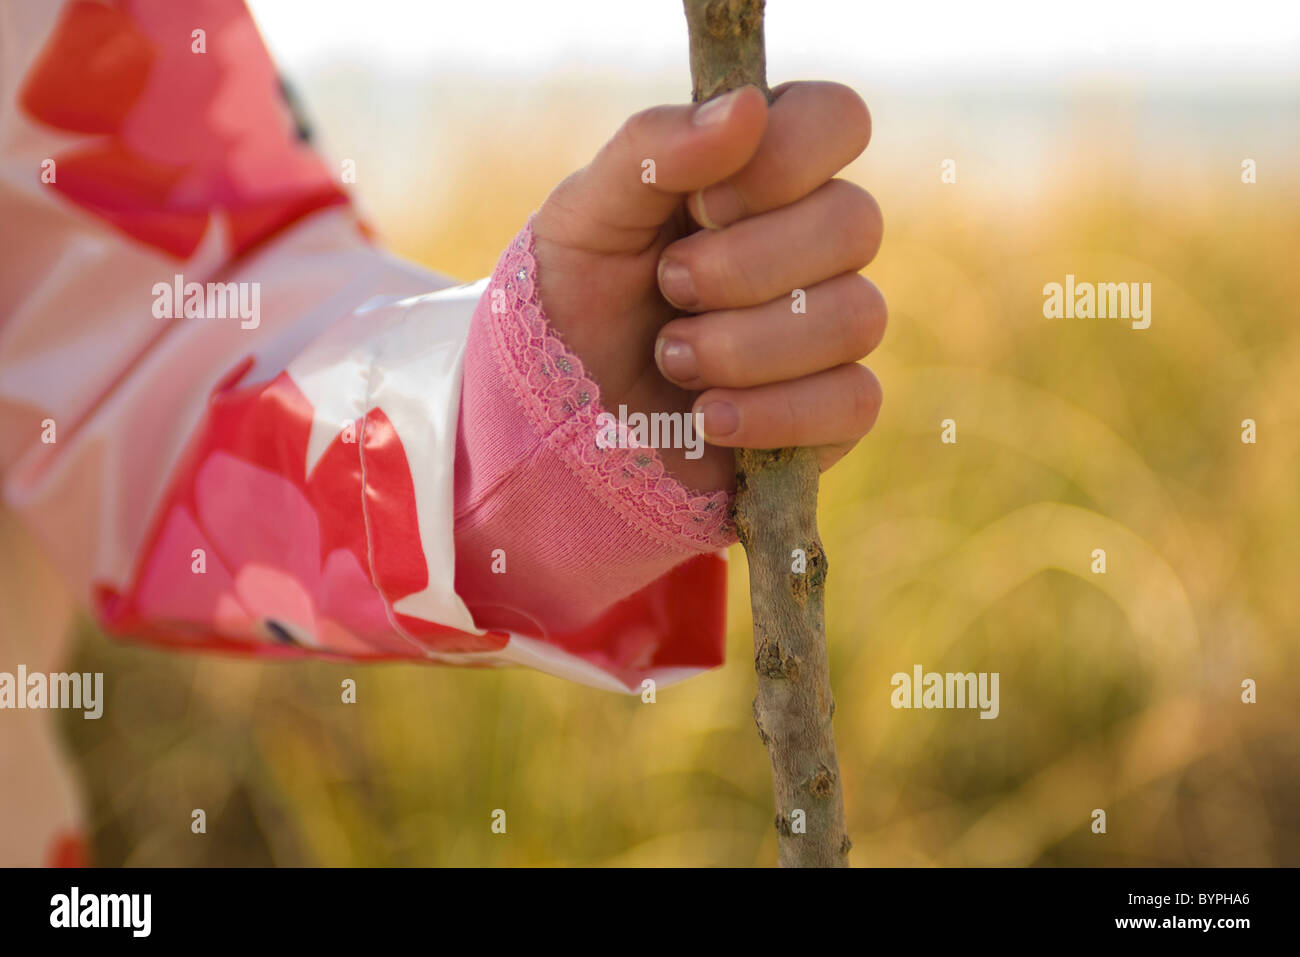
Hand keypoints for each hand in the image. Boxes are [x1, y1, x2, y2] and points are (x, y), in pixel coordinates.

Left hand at [531, 82, 884, 491]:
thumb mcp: (586, 216)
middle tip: (671, 286)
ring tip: (672, 358)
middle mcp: (813, 242)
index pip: (836, 119)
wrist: (561, 415)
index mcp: (761, 172)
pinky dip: (772, 412)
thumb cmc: (577, 300)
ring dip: (743, 344)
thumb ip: (652, 151)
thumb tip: (747, 106)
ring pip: (855, 316)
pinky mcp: (833, 411)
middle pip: (856, 223)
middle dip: (744, 265)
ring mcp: (831, 328)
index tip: (705, 203)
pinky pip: (855, 401)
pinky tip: (707, 418)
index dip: (786, 158)